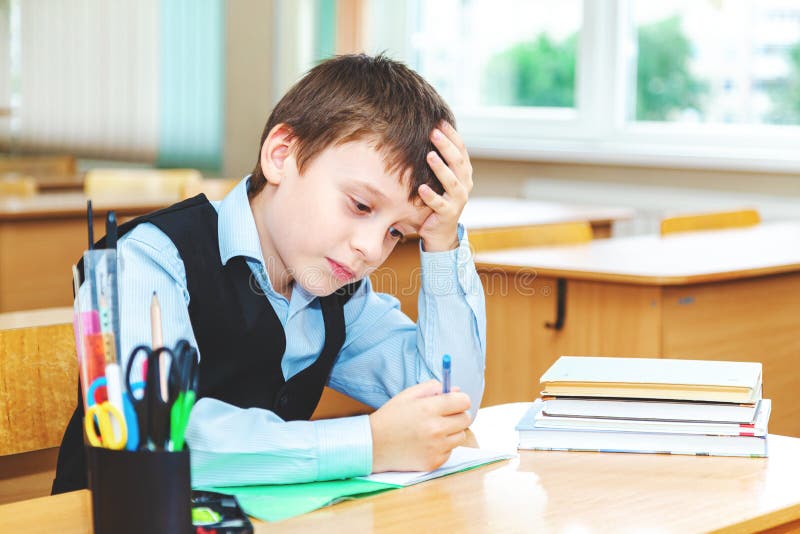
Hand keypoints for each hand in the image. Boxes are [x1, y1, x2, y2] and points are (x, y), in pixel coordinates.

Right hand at [369, 379, 470, 472]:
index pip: (463, 401)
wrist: (373, 445)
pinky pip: (450, 451)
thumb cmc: (391, 417)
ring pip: (460, 436)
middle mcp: (435, 429)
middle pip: (466, 419)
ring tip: (433, 430)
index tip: (454, 402)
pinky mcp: (434, 462)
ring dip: (452, 432)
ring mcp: (436, 448)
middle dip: (458, 415)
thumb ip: (433, 388)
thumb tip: (457, 391)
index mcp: (429, 409)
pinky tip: (427, 443)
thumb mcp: (408, 395)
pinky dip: (443, 447)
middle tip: (445, 415)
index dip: (460, 399)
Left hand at [417, 121, 473, 251]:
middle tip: (433, 133)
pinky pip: (439, 204)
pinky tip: (422, 188)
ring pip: (452, 182)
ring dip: (440, 168)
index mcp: (464, 173)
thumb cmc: (439, 199)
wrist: (440, 231)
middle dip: (446, 146)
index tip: (440, 122)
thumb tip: (429, 132)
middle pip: (457, 162)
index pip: (461, 150)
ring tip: (429, 156)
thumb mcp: (442, 178)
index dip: (452, 136)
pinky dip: (431, 196)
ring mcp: (457, 200)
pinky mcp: (447, 214)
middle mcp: (464, 184)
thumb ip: (440, 160)